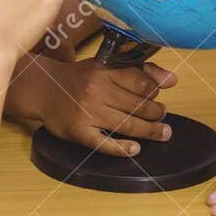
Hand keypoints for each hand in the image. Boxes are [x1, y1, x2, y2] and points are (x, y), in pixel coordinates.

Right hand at [28, 57, 176, 156]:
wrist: (42, 89)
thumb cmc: (78, 78)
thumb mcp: (105, 66)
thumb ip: (138, 71)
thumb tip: (173, 79)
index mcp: (104, 72)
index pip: (140, 83)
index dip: (155, 92)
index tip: (159, 97)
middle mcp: (96, 91)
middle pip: (137, 106)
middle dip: (156, 113)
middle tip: (162, 117)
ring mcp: (87, 113)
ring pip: (126, 125)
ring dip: (149, 131)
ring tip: (163, 133)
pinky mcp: (79, 132)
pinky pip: (104, 143)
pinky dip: (122, 148)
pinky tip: (135, 149)